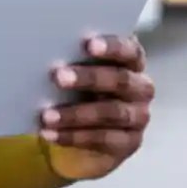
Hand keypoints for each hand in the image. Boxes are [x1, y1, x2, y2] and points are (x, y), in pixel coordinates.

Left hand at [37, 34, 153, 181]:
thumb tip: (45, 52)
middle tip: (58, 76)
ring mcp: (138, 116)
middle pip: (121, 80)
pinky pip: (102, 139)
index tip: (88, 44)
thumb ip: (74, 60)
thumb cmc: (83, 86)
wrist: (90, 130)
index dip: (112, 47)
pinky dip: (73, 136)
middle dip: (89, 78)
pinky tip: (50, 133)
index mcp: (132, 61)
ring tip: (47, 116)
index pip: (130, 50)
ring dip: (76, 114)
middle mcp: (141, 87)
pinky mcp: (129, 142)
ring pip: (111, 113)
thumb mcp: (81, 71)